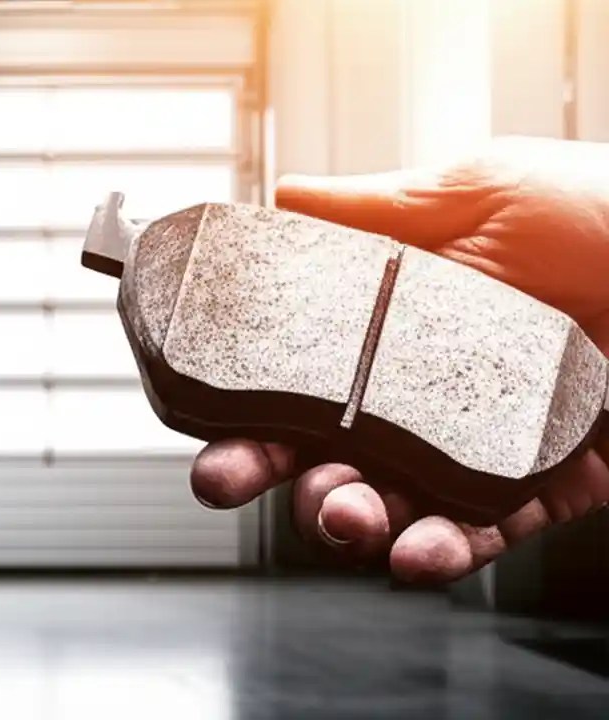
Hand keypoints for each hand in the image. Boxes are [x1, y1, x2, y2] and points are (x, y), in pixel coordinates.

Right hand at [190, 136, 608, 583]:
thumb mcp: (484, 190)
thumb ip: (381, 206)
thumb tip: (284, 198)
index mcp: (395, 323)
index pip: (295, 371)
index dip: (239, 399)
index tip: (197, 417)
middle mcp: (425, 390)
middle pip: (323, 446)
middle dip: (267, 472)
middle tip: (227, 479)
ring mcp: (480, 443)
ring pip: (391, 499)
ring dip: (351, 519)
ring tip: (344, 519)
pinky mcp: (545, 485)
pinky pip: (485, 529)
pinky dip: (445, 547)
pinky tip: (417, 550)